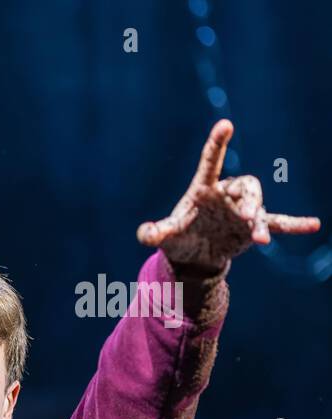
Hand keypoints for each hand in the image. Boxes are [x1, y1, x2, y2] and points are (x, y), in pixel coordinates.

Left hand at [136, 119, 319, 272]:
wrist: (195, 254)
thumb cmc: (179, 237)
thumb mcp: (165, 237)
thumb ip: (154, 233)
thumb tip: (144, 234)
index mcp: (203, 190)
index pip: (210, 162)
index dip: (216, 144)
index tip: (225, 124)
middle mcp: (226, 195)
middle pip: (245, 186)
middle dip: (250, 198)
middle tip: (249, 214)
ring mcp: (242, 210)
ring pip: (259, 205)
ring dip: (260, 220)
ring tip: (260, 239)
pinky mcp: (253, 226)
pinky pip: (278, 222)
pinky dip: (294, 224)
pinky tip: (314, 225)